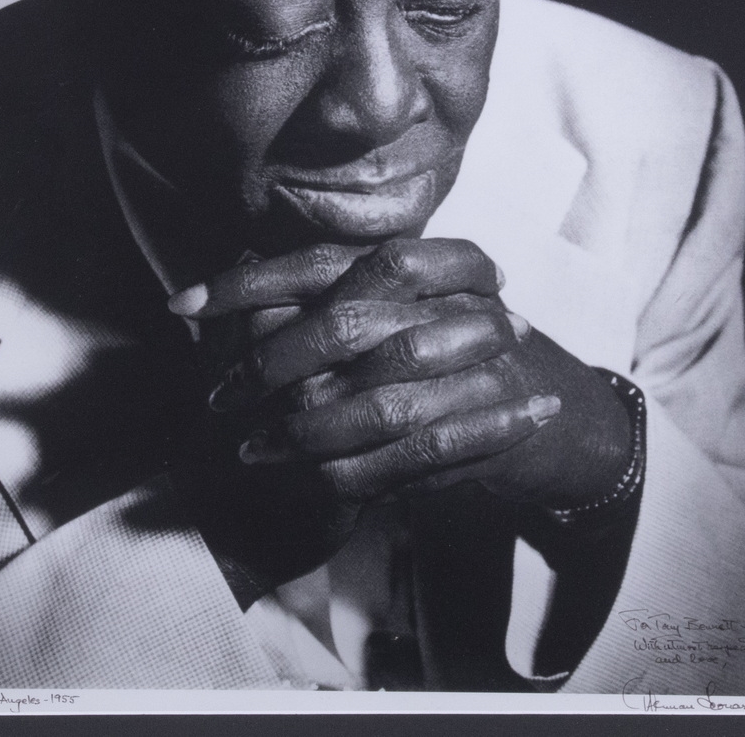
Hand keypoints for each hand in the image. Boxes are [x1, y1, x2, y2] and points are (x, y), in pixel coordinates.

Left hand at [171, 240, 632, 560]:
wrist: (563, 408)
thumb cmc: (466, 352)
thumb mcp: (405, 312)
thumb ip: (339, 301)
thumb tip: (243, 303)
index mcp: (416, 265)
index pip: (320, 261)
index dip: (248, 281)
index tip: (181, 304)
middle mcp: (446, 298)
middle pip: (342, 322)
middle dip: (269, 365)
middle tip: (218, 400)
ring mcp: (478, 359)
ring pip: (376, 394)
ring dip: (305, 430)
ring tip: (252, 451)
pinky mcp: (496, 420)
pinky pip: (415, 454)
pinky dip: (359, 472)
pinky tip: (315, 483)